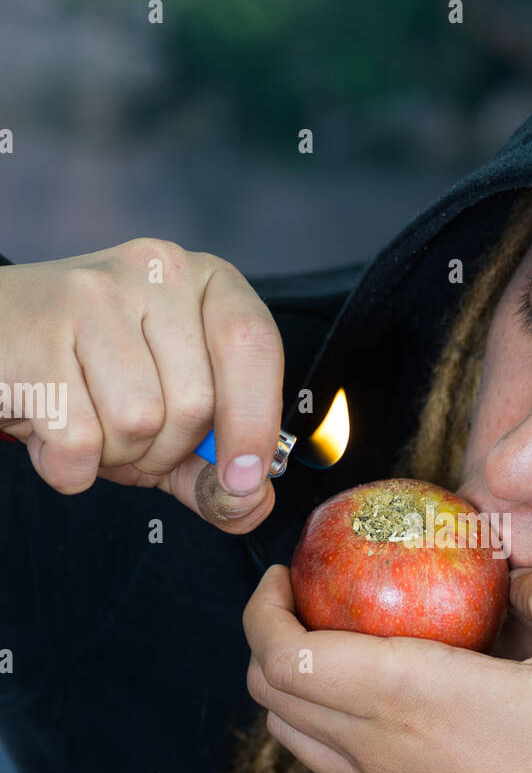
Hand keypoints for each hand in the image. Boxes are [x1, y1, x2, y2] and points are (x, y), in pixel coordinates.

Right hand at [0, 240, 283, 531]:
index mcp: (205, 281)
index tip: (244, 480)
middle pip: (194, 403)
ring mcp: (90, 292)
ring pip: (138, 422)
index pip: (252, 345)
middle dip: (164, 453)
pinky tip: (49, 432)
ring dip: (112, 457)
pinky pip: (78, 440)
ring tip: (84, 423)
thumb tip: (250, 502)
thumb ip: (214, 464)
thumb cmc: (94, 378)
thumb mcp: (168, 419)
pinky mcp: (35, 332)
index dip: (255, 423)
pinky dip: (67, 466)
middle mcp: (154, 271)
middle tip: (126, 436)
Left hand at [243, 558, 531, 772]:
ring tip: (343, 662)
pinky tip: (393, 723)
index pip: (282, 656)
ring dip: (298, 694)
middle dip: (270, 642)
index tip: (285, 579)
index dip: (262, 611)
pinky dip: (338, 739)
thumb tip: (519, 577)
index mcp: (408, 698)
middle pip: (271, 697)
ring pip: (298, 743)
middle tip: (310, 609)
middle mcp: (377, 754)